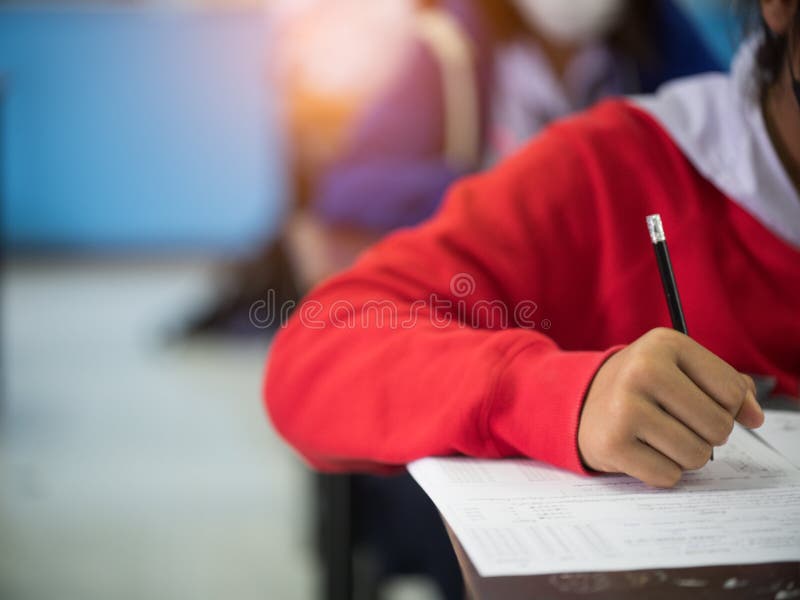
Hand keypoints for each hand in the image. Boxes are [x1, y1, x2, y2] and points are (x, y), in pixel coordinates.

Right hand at [578, 328, 763, 487]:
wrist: (579, 402)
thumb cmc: (641, 387)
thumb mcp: (680, 368)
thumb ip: (727, 386)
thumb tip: (755, 417)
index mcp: (664, 344)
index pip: (731, 391)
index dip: (726, 406)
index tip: (700, 402)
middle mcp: (642, 370)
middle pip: (718, 426)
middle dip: (707, 434)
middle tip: (679, 423)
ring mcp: (624, 407)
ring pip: (696, 455)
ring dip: (685, 454)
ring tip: (660, 436)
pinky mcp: (612, 443)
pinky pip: (668, 475)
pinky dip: (662, 470)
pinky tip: (643, 450)